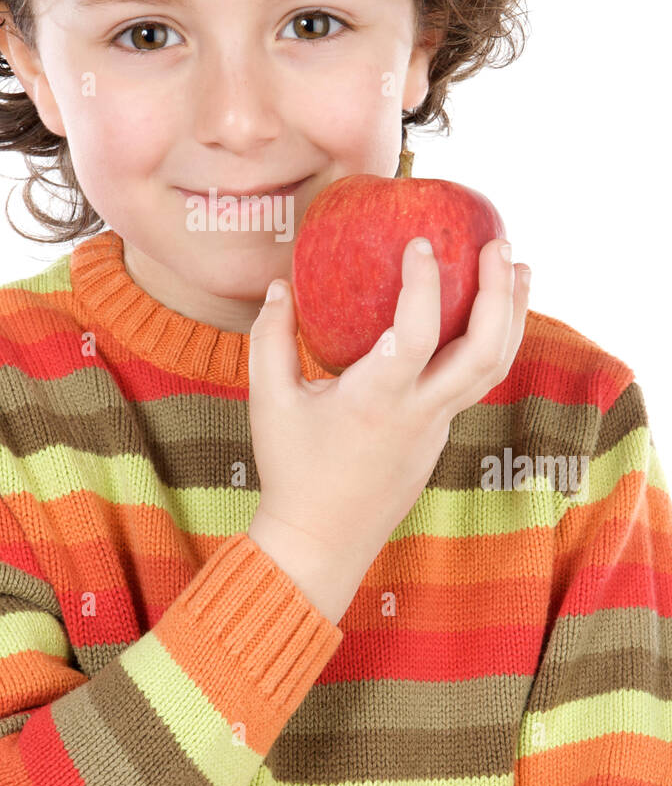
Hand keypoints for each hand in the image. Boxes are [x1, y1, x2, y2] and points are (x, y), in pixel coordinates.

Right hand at [248, 237, 529, 577]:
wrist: (322, 542)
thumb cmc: (292, 470)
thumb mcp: (268, 401)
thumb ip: (270, 338)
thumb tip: (279, 285)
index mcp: (375, 402)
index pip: (413, 336)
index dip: (423, 285)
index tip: (420, 243)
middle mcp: (418, 414)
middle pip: (483, 353)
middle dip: (499, 293)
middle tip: (498, 244)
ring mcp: (437, 428)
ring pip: (494, 369)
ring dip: (511, 315)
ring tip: (516, 267)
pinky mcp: (441, 435)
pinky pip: (478, 381)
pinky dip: (493, 340)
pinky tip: (488, 312)